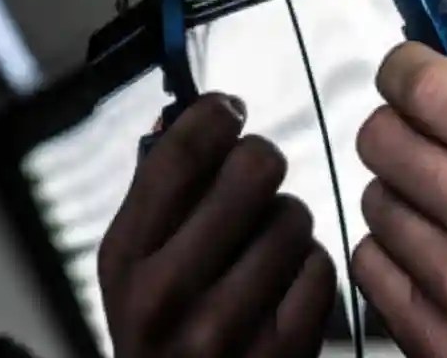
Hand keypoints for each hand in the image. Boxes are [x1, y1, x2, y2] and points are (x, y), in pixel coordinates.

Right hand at [99, 94, 335, 357]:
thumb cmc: (162, 330)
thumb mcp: (132, 266)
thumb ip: (154, 192)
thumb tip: (184, 114)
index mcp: (124, 258)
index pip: (177, 154)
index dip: (214, 114)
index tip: (228, 112)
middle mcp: (167, 293)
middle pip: (252, 170)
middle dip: (260, 164)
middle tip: (256, 178)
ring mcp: (226, 328)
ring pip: (294, 216)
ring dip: (287, 222)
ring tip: (264, 246)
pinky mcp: (282, 354)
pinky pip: (322, 267)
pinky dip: (310, 268)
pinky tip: (284, 285)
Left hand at [354, 0, 446, 357]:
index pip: (426, 85)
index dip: (407, 63)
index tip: (414, 66)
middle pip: (383, 135)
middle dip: (402, 119)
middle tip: (437, 131)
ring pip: (373, 196)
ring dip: (403, 186)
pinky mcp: (435, 337)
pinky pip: (367, 259)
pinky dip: (395, 247)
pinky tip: (443, 247)